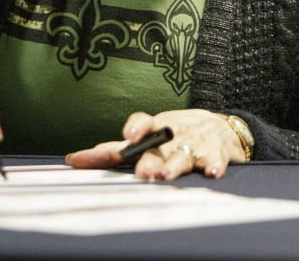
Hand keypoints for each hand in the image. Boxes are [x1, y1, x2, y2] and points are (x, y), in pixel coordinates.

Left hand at [66, 109, 247, 180]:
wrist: (222, 127)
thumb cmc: (176, 134)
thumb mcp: (148, 137)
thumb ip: (116, 150)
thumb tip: (76, 159)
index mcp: (155, 128)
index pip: (143, 123)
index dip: (135, 128)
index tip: (128, 136)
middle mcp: (172, 135)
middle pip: (159, 147)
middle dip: (149, 160)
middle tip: (141, 173)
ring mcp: (194, 144)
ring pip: (183, 156)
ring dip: (174, 165)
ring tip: (164, 174)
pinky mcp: (215, 154)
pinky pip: (215, 161)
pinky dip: (214, 166)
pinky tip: (212, 173)